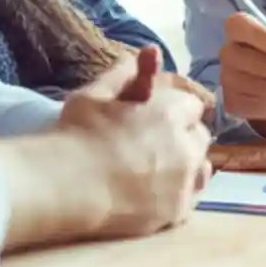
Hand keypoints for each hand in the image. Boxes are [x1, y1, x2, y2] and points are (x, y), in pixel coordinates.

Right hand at [57, 48, 212, 237]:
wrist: (64, 187)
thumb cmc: (76, 135)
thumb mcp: (93, 95)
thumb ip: (121, 76)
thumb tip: (137, 56)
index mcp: (170, 112)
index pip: (191, 105)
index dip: (175, 109)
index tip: (157, 116)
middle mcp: (186, 145)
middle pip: (199, 136)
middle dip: (184, 135)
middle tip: (155, 142)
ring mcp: (184, 181)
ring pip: (201, 167)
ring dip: (188, 163)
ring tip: (160, 168)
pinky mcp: (177, 211)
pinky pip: (191, 197)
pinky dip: (181, 192)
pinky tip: (158, 192)